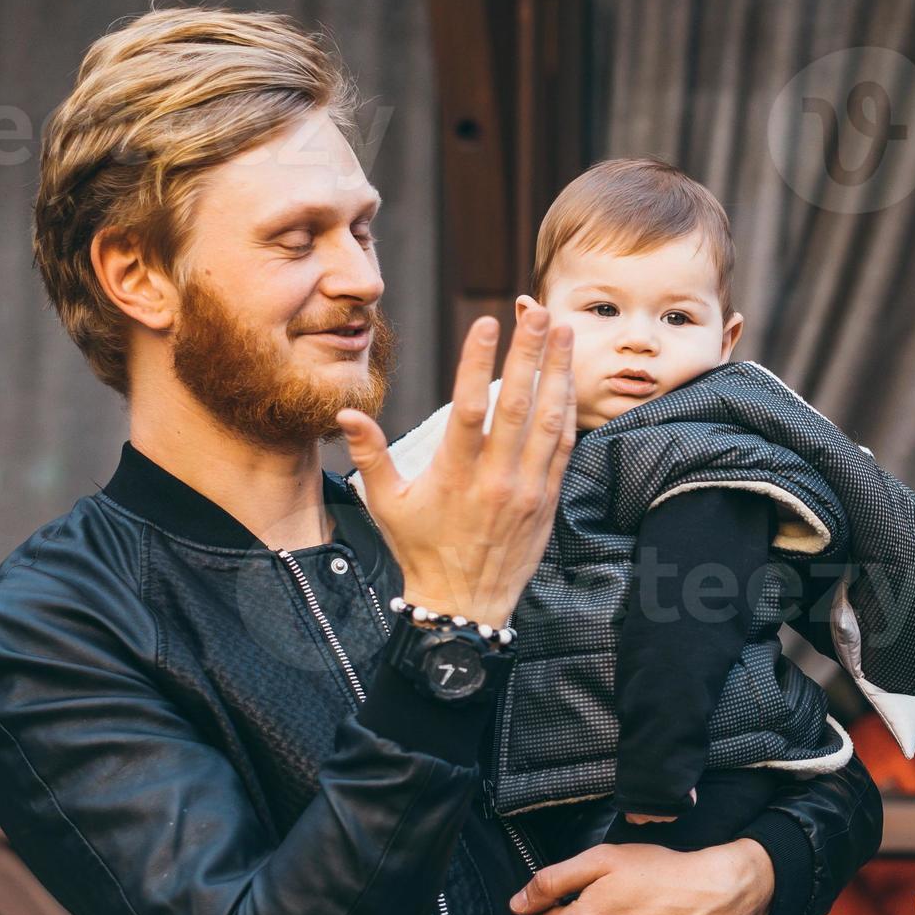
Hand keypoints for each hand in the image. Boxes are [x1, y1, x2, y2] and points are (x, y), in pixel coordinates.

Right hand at [338, 313, 574, 628]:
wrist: (465, 603)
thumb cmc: (421, 549)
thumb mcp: (387, 504)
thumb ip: (371, 454)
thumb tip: (347, 414)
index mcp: (454, 475)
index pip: (470, 408)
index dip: (479, 362)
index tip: (487, 323)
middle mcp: (495, 478)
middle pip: (517, 404)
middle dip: (530, 353)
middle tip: (537, 311)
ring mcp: (526, 488)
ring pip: (549, 420)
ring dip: (558, 372)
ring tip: (562, 330)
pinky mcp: (547, 498)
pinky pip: (563, 446)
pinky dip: (567, 409)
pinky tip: (567, 379)